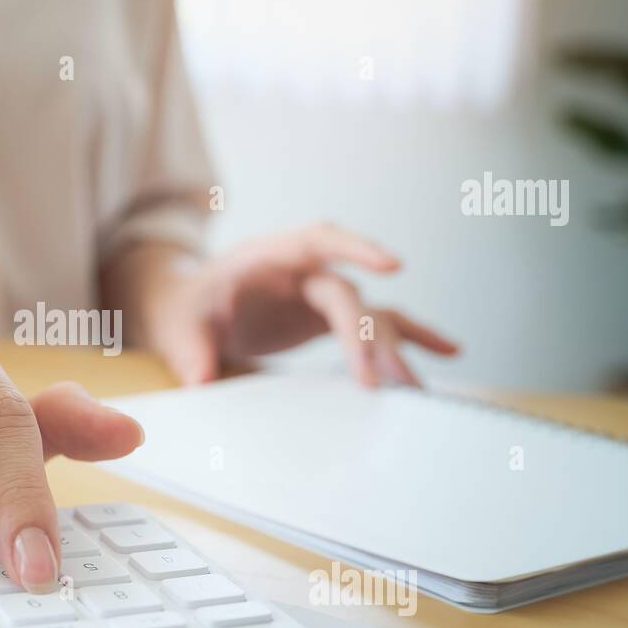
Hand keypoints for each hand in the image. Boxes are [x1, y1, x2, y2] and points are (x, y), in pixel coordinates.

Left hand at [150, 223, 457, 385]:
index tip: (392, 266)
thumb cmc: (187, 309)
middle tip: (380, 378)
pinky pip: (376, 322)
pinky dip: (409, 336)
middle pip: (346, 295)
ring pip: (370, 311)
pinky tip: (448, 351)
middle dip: (365, 334)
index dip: (355, 249)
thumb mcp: (179, 327)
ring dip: (396, 344)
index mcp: (266, 256)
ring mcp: (319, 291)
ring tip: (418, 385)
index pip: (316, 241)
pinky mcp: (329, 316)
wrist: (190, 310)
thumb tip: (198, 380)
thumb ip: (191, 350)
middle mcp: (302, 269)